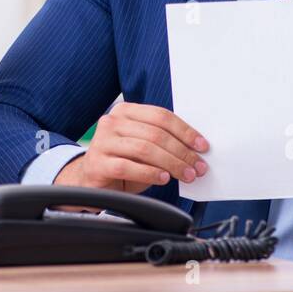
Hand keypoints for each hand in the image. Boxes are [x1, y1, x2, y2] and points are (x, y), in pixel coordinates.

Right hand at [53, 102, 209, 202]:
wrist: (91, 179)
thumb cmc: (122, 161)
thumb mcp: (143, 147)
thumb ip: (163, 143)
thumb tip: (194, 151)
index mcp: (126, 111)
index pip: (161, 116)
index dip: (185, 131)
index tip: (202, 146)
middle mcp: (112, 121)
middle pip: (155, 133)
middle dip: (182, 152)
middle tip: (198, 166)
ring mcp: (102, 141)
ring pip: (145, 149)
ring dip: (171, 164)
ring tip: (186, 174)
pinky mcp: (97, 162)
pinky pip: (128, 166)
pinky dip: (150, 173)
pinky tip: (163, 178)